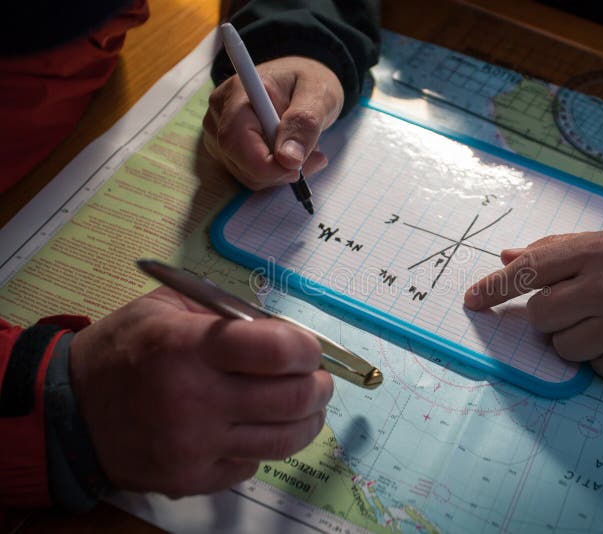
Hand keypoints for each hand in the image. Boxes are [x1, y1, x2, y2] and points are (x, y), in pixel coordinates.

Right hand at [69, 286, 332, 495]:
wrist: (70, 411)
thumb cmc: (122, 351)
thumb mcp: (165, 309)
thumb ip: (225, 313)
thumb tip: (284, 330)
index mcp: (188, 347)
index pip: (278, 351)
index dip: (307, 349)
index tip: (308, 349)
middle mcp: (194, 399)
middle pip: (294, 399)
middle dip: (319, 386)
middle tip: (317, 379)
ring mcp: (194, 446)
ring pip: (284, 440)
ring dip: (307, 420)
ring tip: (304, 406)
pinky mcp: (191, 479)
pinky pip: (253, 464)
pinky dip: (262, 445)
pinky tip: (251, 428)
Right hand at [203, 56, 343, 189]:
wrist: (300, 82)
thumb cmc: (307, 82)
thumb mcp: (318, 95)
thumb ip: (304, 123)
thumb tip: (288, 159)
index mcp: (238, 93)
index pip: (236, 142)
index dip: (268, 165)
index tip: (300, 166)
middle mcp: (220, 113)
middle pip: (241, 164)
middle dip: (281, 170)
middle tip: (315, 155)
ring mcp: (218, 133)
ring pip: (247, 175)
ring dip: (281, 171)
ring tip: (302, 147)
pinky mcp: (226, 149)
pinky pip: (250, 175)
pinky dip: (274, 172)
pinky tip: (288, 153)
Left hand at [464, 229, 602, 382]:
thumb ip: (557, 249)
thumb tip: (506, 257)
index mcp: (596, 251)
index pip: (528, 270)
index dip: (494, 287)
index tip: (472, 300)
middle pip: (539, 316)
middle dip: (551, 315)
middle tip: (582, 305)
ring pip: (562, 347)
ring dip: (577, 339)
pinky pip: (594, 369)